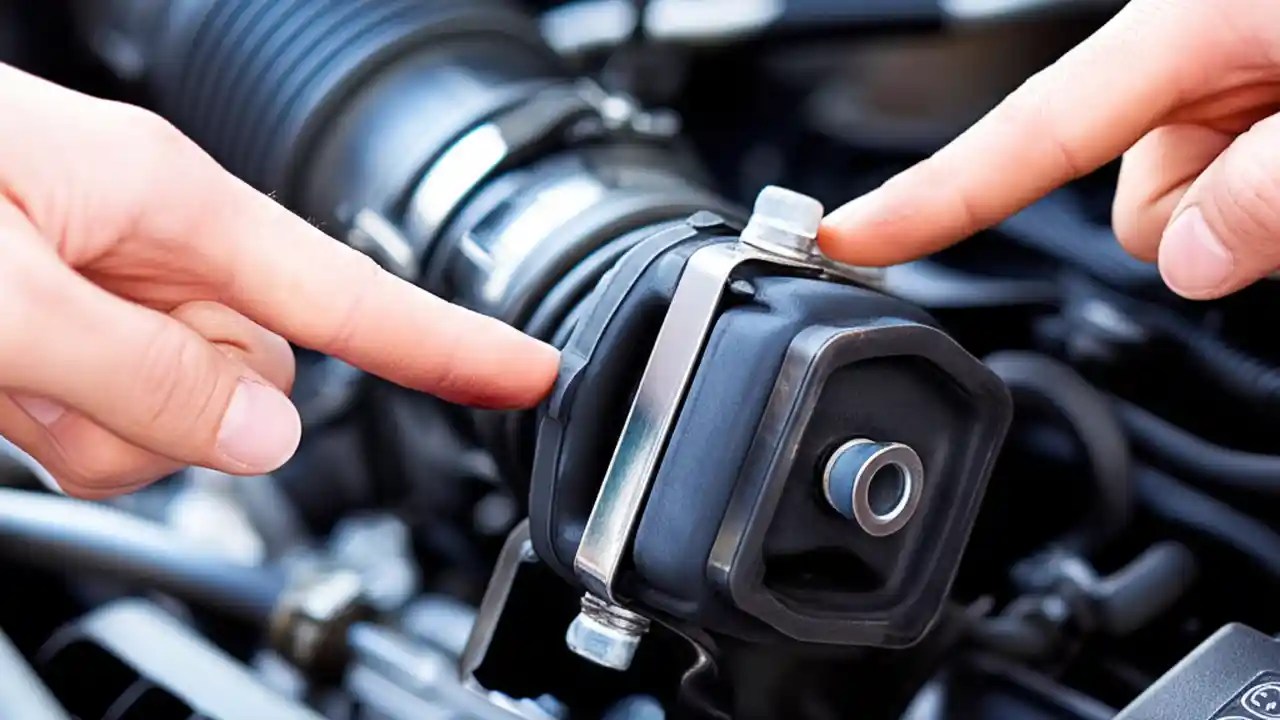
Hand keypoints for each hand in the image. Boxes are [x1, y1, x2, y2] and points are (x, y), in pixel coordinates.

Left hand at [0, 65, 557, 497]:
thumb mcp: (8, 297)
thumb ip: (149, 378)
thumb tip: (271, 438)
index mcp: (165, 200)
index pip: (351, 293)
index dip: (449, 344)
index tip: (528, 373)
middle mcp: (145, 237)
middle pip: (249, 379)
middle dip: (178, 420)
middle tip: (63, 389)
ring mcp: (97, 281)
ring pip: (179, 411)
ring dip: (105, 429)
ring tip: (12, 379)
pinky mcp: (48, 320)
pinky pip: (110, 415)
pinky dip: (60, 426)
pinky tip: (2, 383)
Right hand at [820, 0, 1279, 299]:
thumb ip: (1259, 190)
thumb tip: (1189, 261)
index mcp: (1186, 19)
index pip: (1025, 134)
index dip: (927, 197)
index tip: (843, 237)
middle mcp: (1194, 44)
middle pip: (1134, 199)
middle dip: (1202, 221)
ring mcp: (1232, 69)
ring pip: (1187, 202)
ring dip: (1252, 213)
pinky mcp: (1263, 88)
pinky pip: (1230, 181)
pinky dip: (1269, 197)